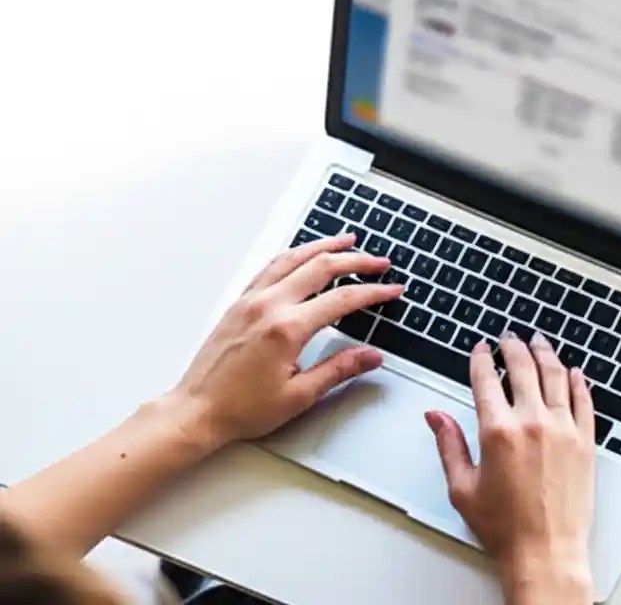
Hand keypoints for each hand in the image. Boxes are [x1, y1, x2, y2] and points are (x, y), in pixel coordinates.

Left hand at [164, 233, 403, 451]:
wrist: (196, 412)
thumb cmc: (240, 408)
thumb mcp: (299, 395)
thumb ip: (339, 369)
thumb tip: (371, 356)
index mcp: (286, 328)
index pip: (342, 299)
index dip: (373, 292)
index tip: (391, 289)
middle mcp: (267, 306)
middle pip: (320, 267)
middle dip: (355, 261)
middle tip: (379, 262)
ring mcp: (250, 301)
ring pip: (292, 259)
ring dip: (323, 247)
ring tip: (346, 241)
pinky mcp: (238, 304)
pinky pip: (270, 268)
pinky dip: (293, 255)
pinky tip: (302, 254)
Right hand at [427, 333, 595, 603]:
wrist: (546, 551)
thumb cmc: (505, 527)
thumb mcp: (462, 487)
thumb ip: (448, 445)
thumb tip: (436, 416)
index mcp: (498, 432)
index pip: (486, 380)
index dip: (481, 359)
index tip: (481, 349)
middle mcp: (533, 423)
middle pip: (523, 368)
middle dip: (514, 347)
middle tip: (510, 338)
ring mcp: (564, 430)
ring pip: (556, 377)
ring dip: (546, 354)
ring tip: (539, 342)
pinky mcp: (586, 442)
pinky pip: (584, 401)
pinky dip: (578, 382)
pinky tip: (574, 372)